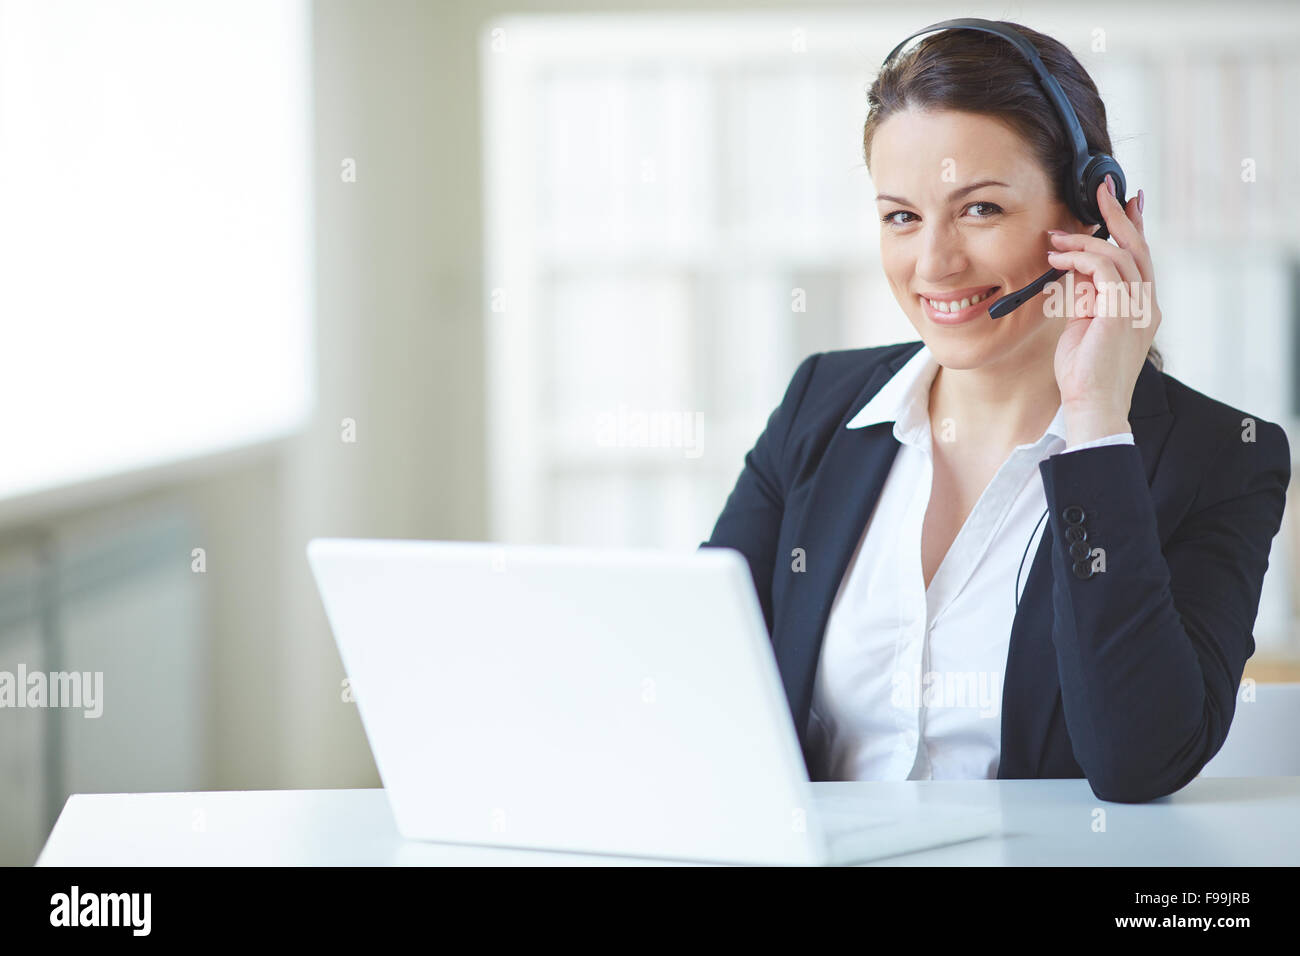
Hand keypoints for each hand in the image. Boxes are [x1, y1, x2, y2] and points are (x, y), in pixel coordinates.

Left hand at [1046, 177, 1159, 443]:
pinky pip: (1106, 269)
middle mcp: (1146, 304)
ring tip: (1056, 237)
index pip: (1140, 258)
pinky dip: (1081, 257)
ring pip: (1120, 254)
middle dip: (1119, 214)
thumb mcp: (1083, 325)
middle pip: (1138, 247)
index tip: (1124, 201)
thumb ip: (1086, 296)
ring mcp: (1138, 308)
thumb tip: (1074, 267)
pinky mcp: (1121, 312)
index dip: (1134, 226)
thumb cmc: (1084, 373)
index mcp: (1141, 308)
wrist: (1091, 405)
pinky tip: (1059, 257)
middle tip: (1101, 189)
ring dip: (1086, 239)